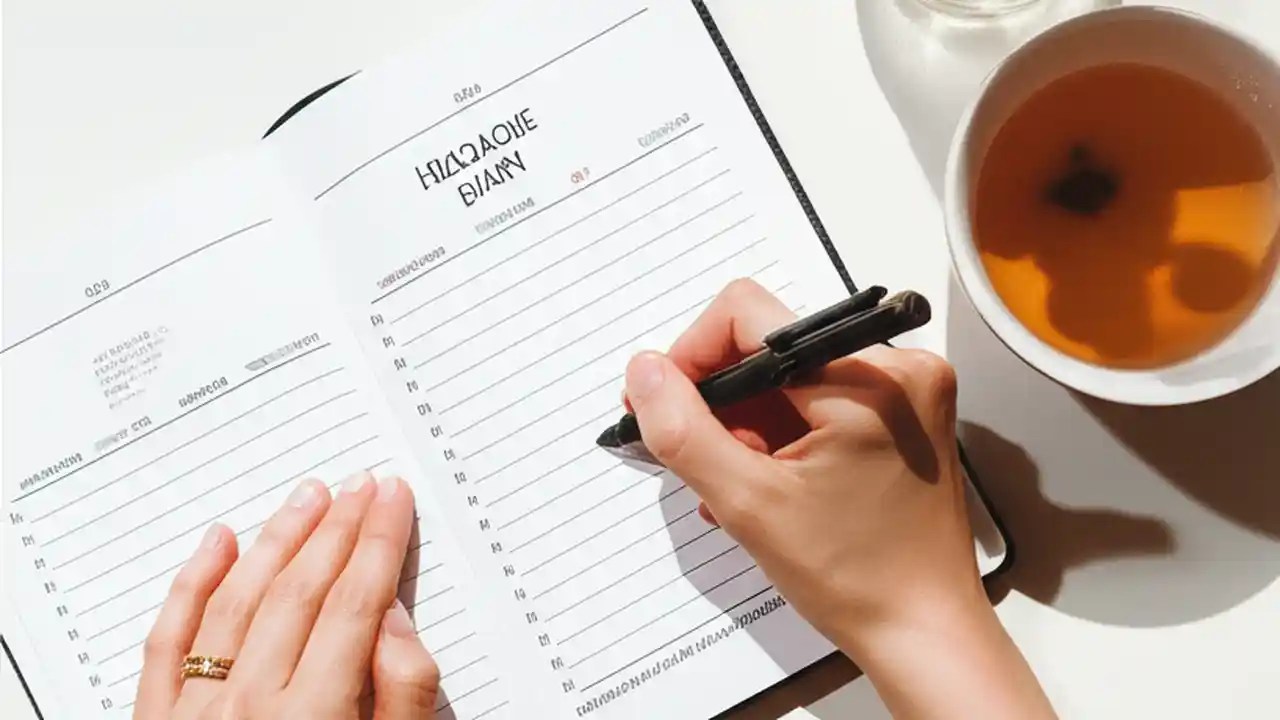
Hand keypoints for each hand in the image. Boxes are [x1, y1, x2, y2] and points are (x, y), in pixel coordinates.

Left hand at [134, 473, 438, 719]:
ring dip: (278, 539)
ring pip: (238, 601)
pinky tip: (219, 542)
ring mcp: (196, 713)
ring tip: (308, 497)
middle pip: (300, 593)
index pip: (354, 606)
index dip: (379, 544)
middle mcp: (250, 707)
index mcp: (315, 718)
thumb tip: (394, 622)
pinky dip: (194, 584)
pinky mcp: (155, 718)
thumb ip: (400, 697)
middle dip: (338, 530)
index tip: (393, 500)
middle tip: (361, 486)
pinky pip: (170, 640)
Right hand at [624, 279, 1054, 718]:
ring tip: (742, 484)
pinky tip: (771, 478)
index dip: (692, 354)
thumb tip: (644, 372)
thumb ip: (685, 431)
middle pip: (771, 345)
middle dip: (725, 400)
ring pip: (792, 373)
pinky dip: (785, 429)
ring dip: (751, 421)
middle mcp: (899, 367)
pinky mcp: (906, 412)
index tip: (667, 404)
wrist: (924, 630)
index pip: (747, 315)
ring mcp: (908, 389)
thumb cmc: (856, 579)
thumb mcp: (749, 504)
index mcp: (867, 380)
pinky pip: (822, 395)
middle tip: (706, 460)